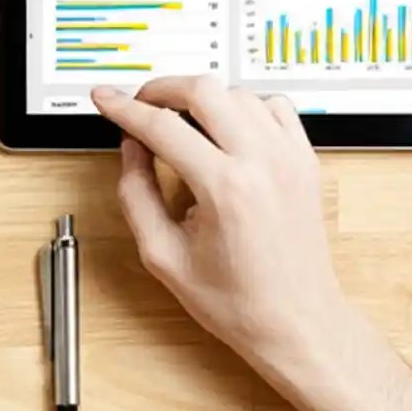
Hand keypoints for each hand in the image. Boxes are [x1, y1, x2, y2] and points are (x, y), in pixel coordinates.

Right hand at [90, 77, 346, 361]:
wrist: (297, 321)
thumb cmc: (238, 300)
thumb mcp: (163, 255)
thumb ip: (137, 194)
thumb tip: (132, 149)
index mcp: (224, 189)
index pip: (161, 126)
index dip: (124, 108)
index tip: (106, 99)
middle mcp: (262, 164)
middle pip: (203, 90)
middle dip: (161, 89)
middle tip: (141, 105)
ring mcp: (289, 158)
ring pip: (238, 92)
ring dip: (202, 98)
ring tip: (180, 121)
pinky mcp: (305, 161)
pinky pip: (274, 106)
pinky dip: (243, 106)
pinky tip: (226, 128)